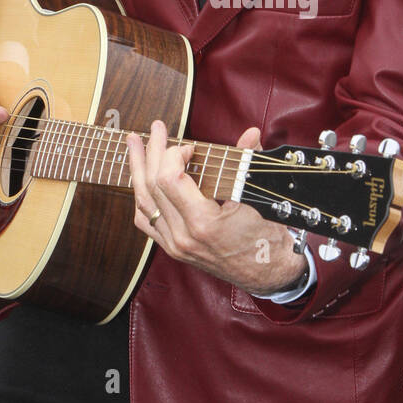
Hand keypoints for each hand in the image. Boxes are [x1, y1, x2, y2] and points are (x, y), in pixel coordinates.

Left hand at [126, 120, 302, 292]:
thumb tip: (250, 133)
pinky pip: (147, 221)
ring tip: (134, 144)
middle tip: (155, 128)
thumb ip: (247, 161)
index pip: (169, 178)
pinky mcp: (174, 249)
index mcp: (203, 223)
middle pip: (152, 185)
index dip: (173, 154)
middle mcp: (183, 236)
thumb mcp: (258, 198)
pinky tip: (140, 180)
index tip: (190, 148)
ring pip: (143, 202)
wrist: (269, 274)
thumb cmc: (267, 238)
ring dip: (138, 169)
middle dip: (151, 151)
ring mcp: (175, 245)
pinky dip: (142, 196)